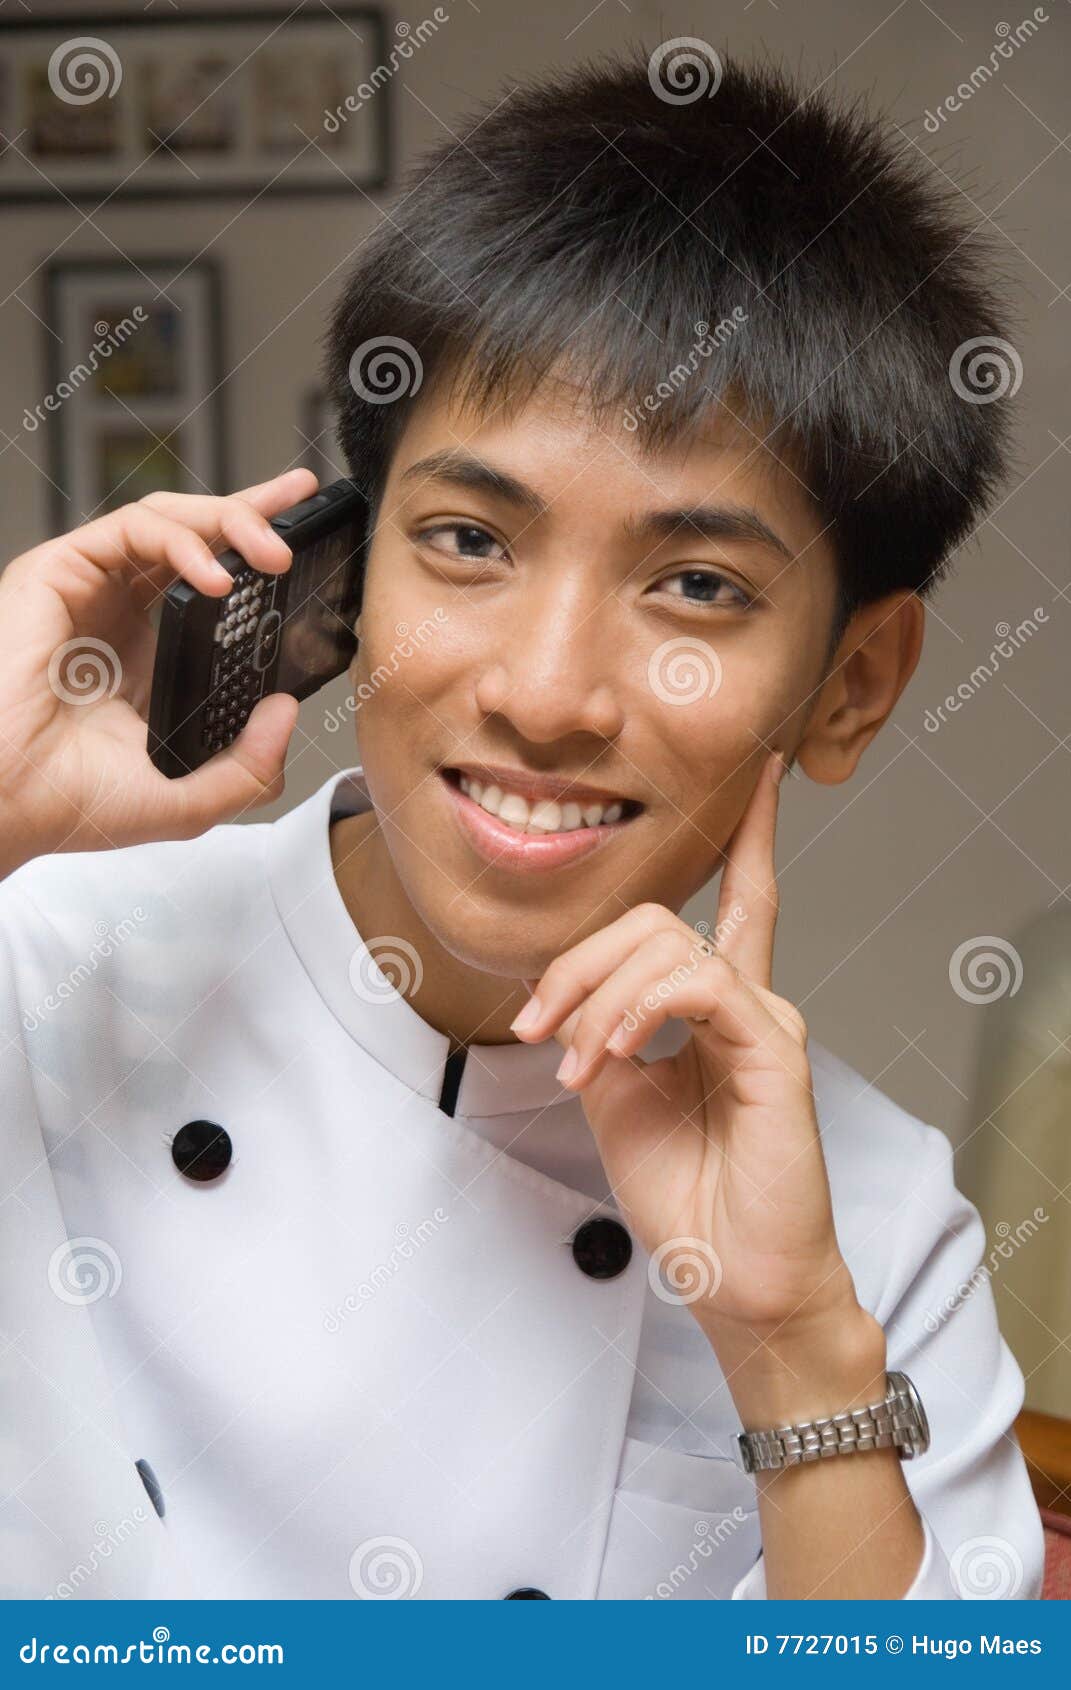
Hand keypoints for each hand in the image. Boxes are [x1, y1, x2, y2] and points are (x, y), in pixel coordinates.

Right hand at [0, 468, 318, 873]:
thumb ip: (249, 766)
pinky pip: (131, 528)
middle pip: (195, 534)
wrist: (9, 802)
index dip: (255, 552)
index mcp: (150, 655)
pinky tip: (217, 578)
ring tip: (272, 555)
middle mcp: (120, 613)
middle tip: (301, 511)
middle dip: (253, 511)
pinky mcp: (59, 570)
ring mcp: (89, 587)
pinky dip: (183, 542)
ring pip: (168, 518)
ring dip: (229, 522)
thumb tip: (285, 709)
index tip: (308, 535)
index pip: (211, 582)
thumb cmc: (73, 804)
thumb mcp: (189, 798)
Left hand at [511, 750, 879, 1398]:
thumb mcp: (617, 1095)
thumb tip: (567, 992)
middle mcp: (749, 997)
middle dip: (575, 961)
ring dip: (594, 998)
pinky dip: (635, 1011)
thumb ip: (601, 1028)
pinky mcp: (774, 1048)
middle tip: (538, 1028)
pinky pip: (696, 984)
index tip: (762, 773)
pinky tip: (613, 1057)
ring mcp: (764, 1018)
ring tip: (576, 1065)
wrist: (729, 1274)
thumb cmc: (684, 1190)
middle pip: (653, 918)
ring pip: (663, 943)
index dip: (749, 835)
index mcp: (717, 1004)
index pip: (737, 898)